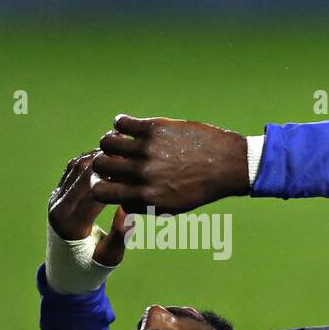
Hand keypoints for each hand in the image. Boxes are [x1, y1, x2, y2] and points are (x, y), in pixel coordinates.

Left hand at [48, 151, 132, 266]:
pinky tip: (110, 158)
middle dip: (108, 162)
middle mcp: (58, 206)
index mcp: (70, 223)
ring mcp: (55, 198)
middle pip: (83, 173)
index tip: (137, 172)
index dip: (116, 178)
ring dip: (99, 157)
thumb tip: (129, 212)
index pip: (94, 192)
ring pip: (76, 166)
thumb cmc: (92, 268)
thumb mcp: (110, 258)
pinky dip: (91, 160)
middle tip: (133, 155)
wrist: (66, 271)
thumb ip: (120, 236)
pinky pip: (73, 169)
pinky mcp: (57, 193)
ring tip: (123, 152)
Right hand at [91, 114, 248, 213]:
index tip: (110, 178)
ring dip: (112, 141)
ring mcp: (147, 151)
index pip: (99, 192)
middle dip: (105, 162)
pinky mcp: (154, 129)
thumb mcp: (174, 207)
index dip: (101, 184)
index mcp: (146, 197)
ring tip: (125, 142)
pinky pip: (120, 122)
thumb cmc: (202, 188)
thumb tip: (121, 202)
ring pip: (106, 142)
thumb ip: (145, 205)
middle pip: (99, 165)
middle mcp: (143, 175)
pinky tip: (130, 127)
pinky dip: (121, 123)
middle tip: (117, 158)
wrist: (229, 165)